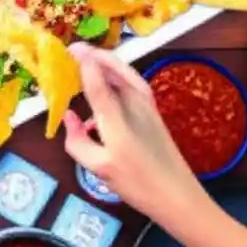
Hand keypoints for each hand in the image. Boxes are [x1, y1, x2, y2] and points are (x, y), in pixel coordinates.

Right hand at [62, 44, 204, 222]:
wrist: (179, 197)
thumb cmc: (138, 183)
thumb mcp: (100, 167)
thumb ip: (78, 140)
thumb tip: (68, 116)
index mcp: (117, 114)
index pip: (97, 75)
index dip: (82, 59)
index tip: (67, 49)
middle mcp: (134, 102)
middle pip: (113, 66)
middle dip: (93, 56)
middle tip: (73, 53)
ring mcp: (147, 105)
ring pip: (123, 73)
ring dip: (104, 64)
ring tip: (85, 63)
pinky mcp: (152, 113)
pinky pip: (129, 85)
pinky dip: (114, 78)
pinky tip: (104, 88)